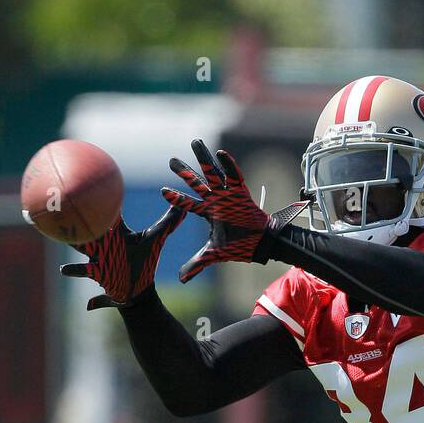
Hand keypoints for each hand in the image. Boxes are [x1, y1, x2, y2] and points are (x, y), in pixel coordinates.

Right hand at [59, 205, 185, 308]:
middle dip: (71, 210)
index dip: (100, 194)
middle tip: (54, 195)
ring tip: (48, 228)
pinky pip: (82, 271)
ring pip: (78, 244)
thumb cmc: (145, 262)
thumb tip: (184, 207)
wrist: (138, 292)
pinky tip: (63, 269)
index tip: (88, 176)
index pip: (107, 209)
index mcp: (116, 231)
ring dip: (67, 236)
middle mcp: (103, 241)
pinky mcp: (95, 273)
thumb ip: (169, 223)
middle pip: (85, 222)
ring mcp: (96, 256)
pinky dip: (74, 270)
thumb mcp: (156, 240)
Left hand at [161, 138, 306, 282]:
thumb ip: (197, 263)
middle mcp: (216, 201)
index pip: (188, 204)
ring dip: (204, 159)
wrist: (261, 245)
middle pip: (197, 183)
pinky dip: (229, 166)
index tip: (162, 191)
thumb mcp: (214, 255)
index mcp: (209, 213)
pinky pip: (235, 177)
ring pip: (214, 174)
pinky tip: (221, 154)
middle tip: (171, 161)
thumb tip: (181, 279)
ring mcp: (228, 195)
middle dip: (184, 172)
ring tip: (195, 143)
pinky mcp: (242, 193)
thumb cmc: (239, 247)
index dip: (176, 198)